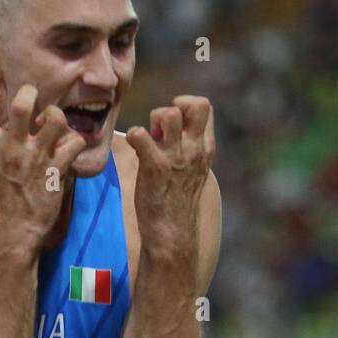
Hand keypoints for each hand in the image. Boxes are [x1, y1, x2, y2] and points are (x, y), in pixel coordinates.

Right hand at [0, 84, 86, 248]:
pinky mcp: (57, 170)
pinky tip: (66, 147)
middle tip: (32, 100)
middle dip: (29, 93)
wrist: (11, 236)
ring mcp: (38, 158)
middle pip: (23, 102)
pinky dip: (74, 141)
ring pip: (56, 119)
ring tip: (52, 125)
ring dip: (55, 116)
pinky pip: (74, 143)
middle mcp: (12, 148)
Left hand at [126, 96, 214, 247]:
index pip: (204, 107)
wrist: (172, 233)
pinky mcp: (155, 166)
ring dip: (152, 120)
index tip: (173, 123)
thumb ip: (188, 147)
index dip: (185, 105)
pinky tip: (133, 147)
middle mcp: (194, 149)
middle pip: (194, 104)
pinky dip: (133, 136)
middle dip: (172, 108)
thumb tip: (169, 125)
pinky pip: (140, 134)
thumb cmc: (177, 201)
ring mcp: (175, 157)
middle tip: (160, 129)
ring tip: (148, 140)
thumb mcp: (193, 170)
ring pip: (168, 114)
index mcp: (205, 148)